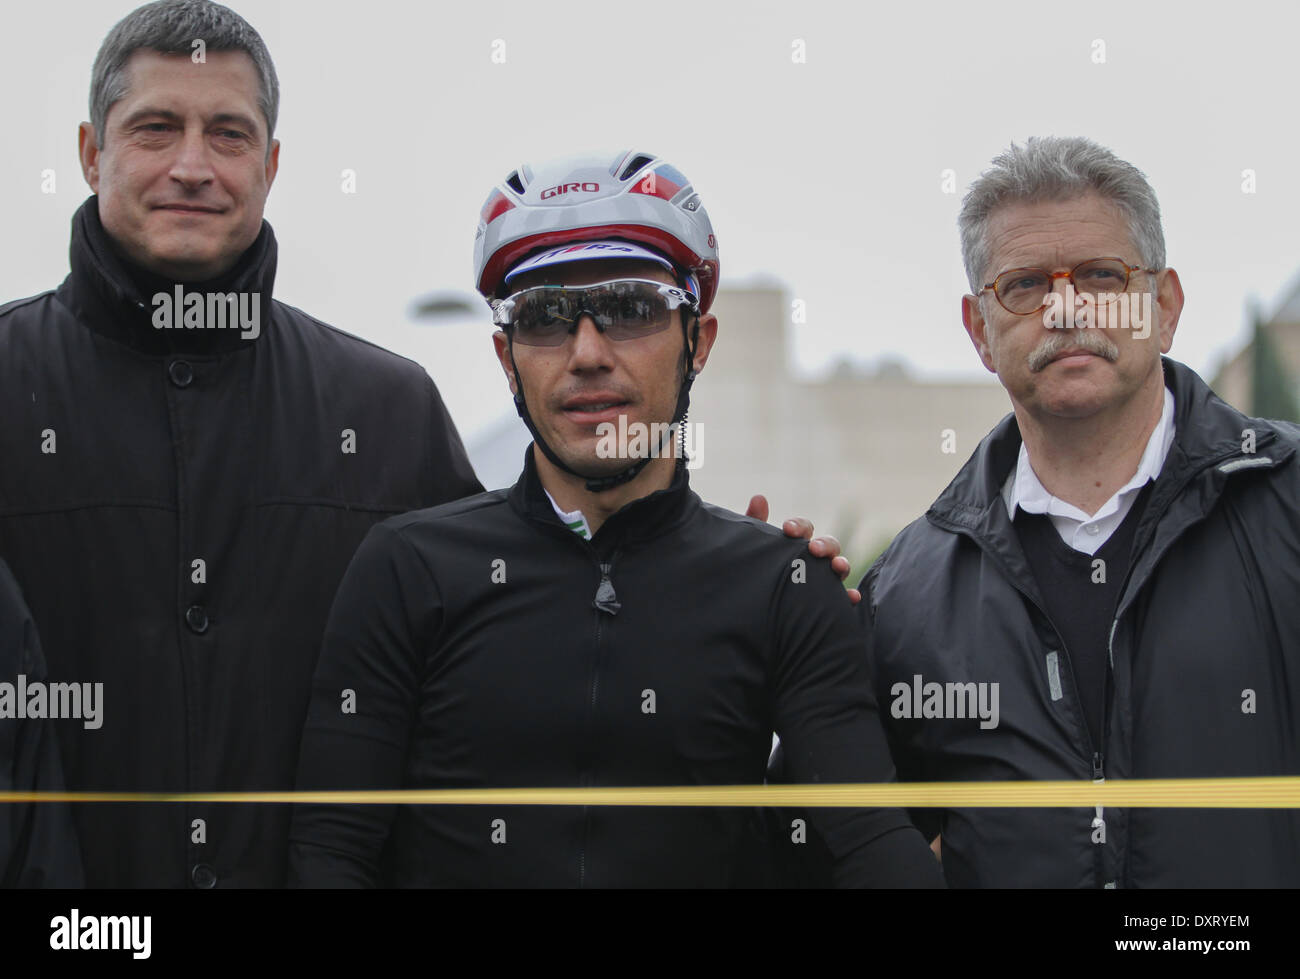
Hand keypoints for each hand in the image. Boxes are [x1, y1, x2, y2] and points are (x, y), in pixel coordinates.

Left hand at [745, 494, 860, 604]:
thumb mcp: (753, 548)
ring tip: (836, 566)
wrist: (753, 608)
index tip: (787, 529)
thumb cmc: (756, 571)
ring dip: (842, 563)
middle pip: (828, 544)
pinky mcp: (827, 601)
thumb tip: (759, 498)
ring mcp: (823, 578)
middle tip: (813, 549)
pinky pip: (843, 599)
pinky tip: (851, 597)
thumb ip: (755, 525)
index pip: (803, 528)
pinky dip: (850, 596)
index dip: (799, 526)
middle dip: (824, 544)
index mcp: (796, 543)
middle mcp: (813, 559)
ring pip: (839, 566)